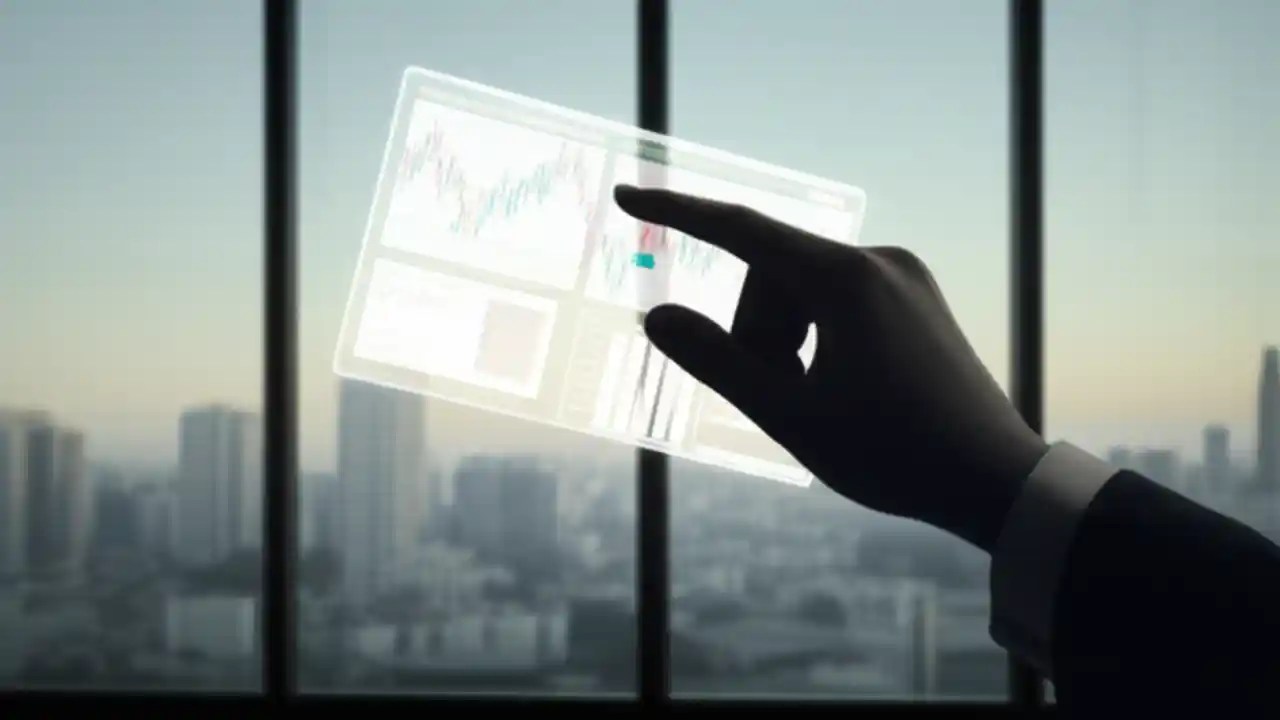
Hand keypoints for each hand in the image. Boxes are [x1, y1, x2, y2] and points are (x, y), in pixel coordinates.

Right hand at [615, 185, 1047, 552]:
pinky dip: (817, 337)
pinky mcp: (915, 296)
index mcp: (848, 280)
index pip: (742, 229)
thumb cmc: (892, 454)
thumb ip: (716, 361)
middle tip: (778, 397)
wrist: (994, 480)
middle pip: (770, 276)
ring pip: (802, 291)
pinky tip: (840, 389)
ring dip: (785, 341)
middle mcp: (879, 260)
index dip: (678, 213)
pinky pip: (838, 300)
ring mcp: (903, 275)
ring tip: (812, 401)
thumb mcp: (790, 414)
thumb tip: (657, 316)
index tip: (625, 195)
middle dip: (755, 332)